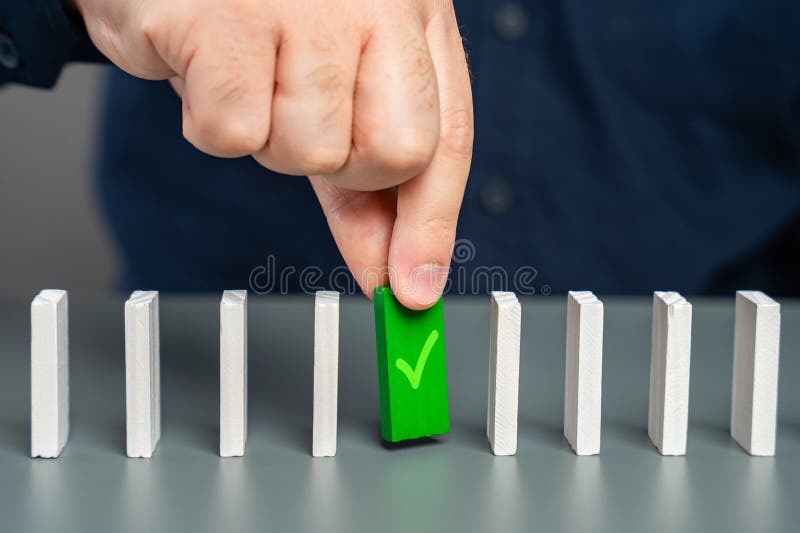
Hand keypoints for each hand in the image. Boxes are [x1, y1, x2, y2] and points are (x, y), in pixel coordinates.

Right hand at [72, 0, 472, 308]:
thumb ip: (366, 175)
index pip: (446, 137)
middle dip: (343, 169)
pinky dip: (209, 119)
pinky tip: (206, 66)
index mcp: (410, 11)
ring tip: (247, 75)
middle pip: (393, 155)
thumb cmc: (257, 16)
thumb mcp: (334, 83)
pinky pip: (232, 133)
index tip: (414, 289)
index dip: (431, 224)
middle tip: (299, 117)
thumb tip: (396, 274)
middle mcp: (372, 0)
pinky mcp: (224, 20)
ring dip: (268, 134)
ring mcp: (302, 5)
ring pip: (309, 151)